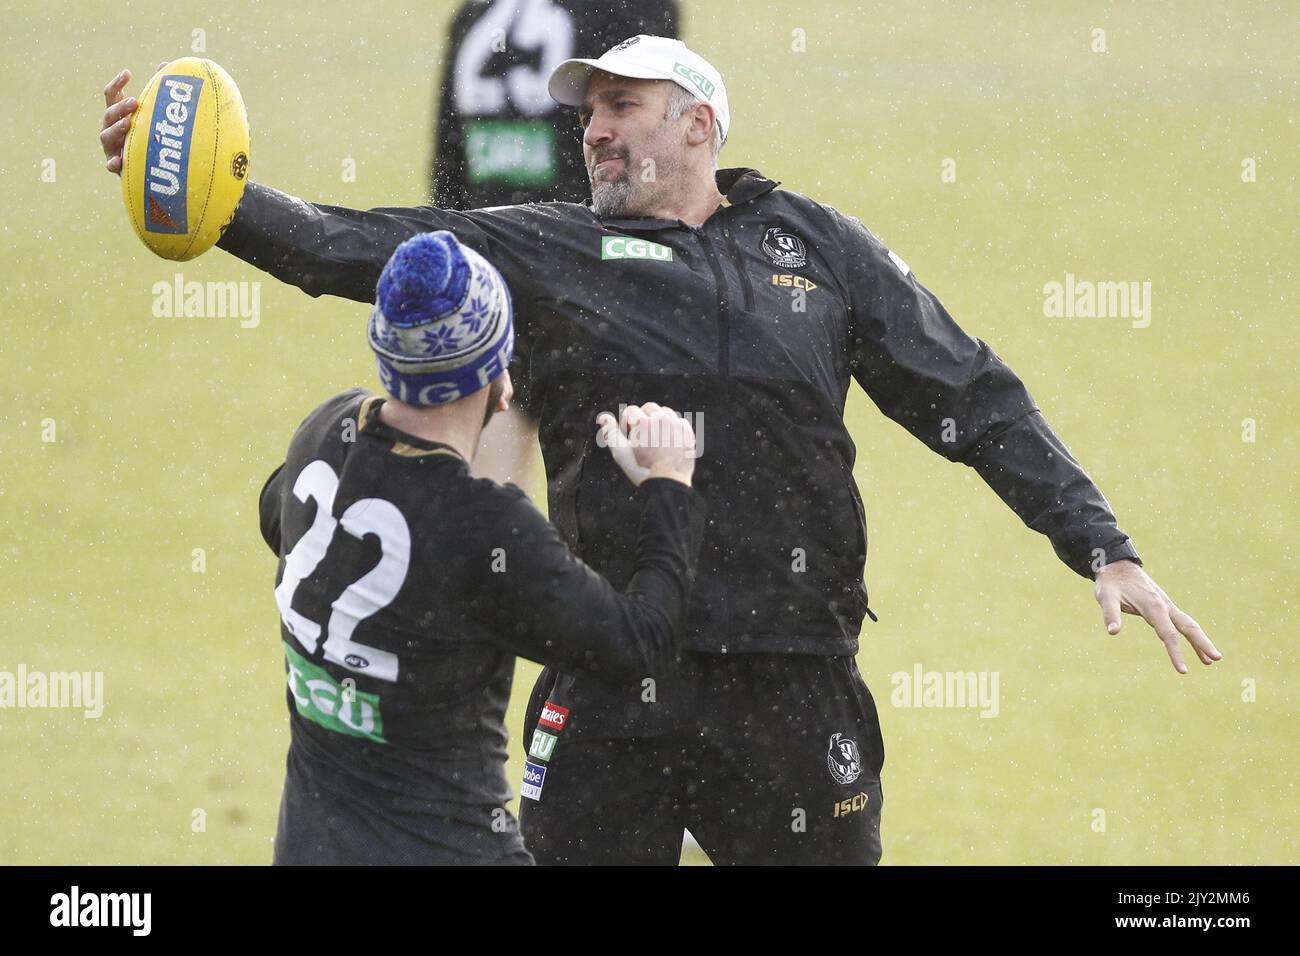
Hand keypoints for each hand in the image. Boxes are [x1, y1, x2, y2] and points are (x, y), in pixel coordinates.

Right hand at [101, 62, 165, 174]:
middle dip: (120, 107)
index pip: (111, 95)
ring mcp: (111, 147)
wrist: (148, 169)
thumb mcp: (152, 115)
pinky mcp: (115, 166)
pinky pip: (110, 165)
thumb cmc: (149, 136)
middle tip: (135, 102)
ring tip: (128, 125)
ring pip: (106, 136)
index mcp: (118, 115)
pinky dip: (113, 162)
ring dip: (116, 129)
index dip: (117, 83)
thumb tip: (166, 65)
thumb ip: (156, 92)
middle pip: (109, 114)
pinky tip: (119, 161)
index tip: (128, 73)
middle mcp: (111, 129)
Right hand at [595, 403, 694, 486]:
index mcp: (643, 422)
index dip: (626, 424)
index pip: (630, 410)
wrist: (668, 484)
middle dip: (643, 419)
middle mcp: (661, 419)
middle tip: (642, 438)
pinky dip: (672, 427)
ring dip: (658, 420)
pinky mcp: (687, 432)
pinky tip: (667, 441)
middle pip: (648, 408)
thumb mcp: (621, 453)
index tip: (629, 438)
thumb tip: (602, 417)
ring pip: (664, 411)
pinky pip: (678, 420)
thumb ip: (610, 433)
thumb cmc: (641, 469)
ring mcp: (676, 425)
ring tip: (655, 439)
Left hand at [1094, 559, 1220, 673]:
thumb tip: (1113, 632)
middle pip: (1188, 627)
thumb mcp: (1105, 597)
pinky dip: (1190, 634)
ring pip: (1189, 624)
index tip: (1183, 670)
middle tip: (1216, 659)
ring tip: (1212, 660)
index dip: (1176, 652)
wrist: (1116, 565)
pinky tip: (1196, 648)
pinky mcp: (1164, 605)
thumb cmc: (1110, 582)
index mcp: (1152, 606)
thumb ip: (1110, 614)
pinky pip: (1181, 622)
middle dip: (1202, 644)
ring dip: (1200, 641)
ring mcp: (1166, 605)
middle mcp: (1164, 605)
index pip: (1167, 633)